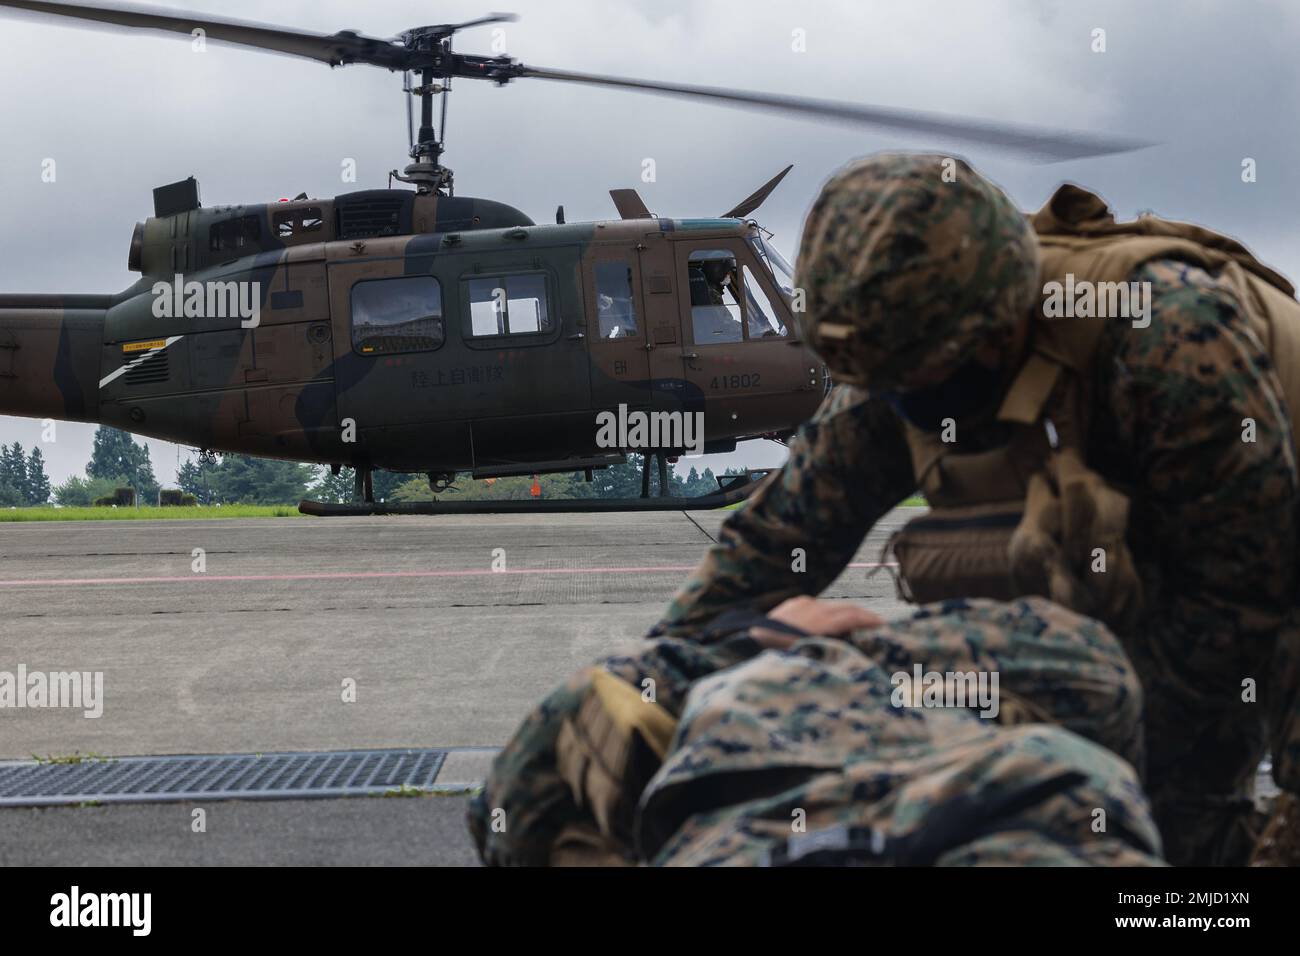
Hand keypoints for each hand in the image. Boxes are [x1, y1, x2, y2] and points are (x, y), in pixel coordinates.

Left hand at [750, 596, 882, 647]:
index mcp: (818, 622)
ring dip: (847, 617)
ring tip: (860, 629)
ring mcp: (802, 603)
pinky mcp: (794, 602)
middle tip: (881, 630)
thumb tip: (856, 657)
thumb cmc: (777, 658)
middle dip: (864, 618)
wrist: (744, 642)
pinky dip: (830, 614)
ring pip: (833, 607)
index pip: (853, 616)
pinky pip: (818, 607)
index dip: (872, 621)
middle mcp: (812, 607)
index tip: (888, 629)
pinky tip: (833, 625)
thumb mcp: (809, 659)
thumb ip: (833, 653)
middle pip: (846, 609)